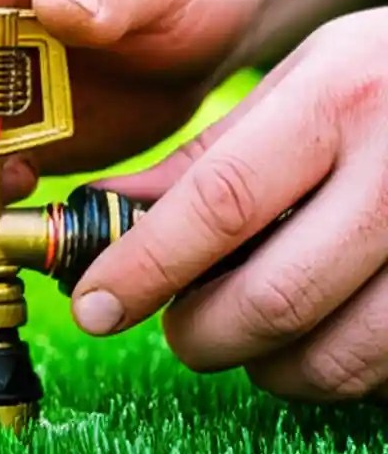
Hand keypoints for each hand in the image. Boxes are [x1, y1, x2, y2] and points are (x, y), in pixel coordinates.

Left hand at [78, 9, 387, 401]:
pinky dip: (338, 374)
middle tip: (182, 331)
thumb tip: (105, 210)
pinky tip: (323, 336)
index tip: (94, 307)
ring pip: (338, 356)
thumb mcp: (302, 80)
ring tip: (254, 335)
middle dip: (202, 336)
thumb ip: (207, 155)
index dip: (146, 267)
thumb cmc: (383, 79)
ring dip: (272, 367)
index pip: (222, 202)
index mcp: (338, 101)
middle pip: (276, 297)